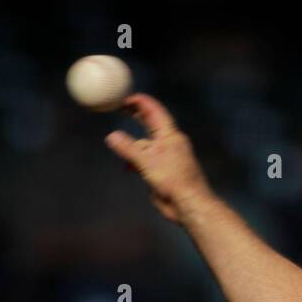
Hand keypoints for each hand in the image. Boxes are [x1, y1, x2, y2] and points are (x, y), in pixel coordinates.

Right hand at [104, 93, 213, 223]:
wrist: (189, 204)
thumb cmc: (173, 180)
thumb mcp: (146, 162)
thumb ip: (128, 148)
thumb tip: (112, 136)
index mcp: (170, 135)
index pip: (154, 111)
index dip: (140, 102)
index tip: (125, 98)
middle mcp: (170, 143)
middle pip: (152, 123)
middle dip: (137, 115)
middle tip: (122, 107)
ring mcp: (168, 157)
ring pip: (148, 144)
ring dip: (135, 142)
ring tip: (119, 139)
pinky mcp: (165, 171)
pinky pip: (148, 160)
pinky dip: (137, 160)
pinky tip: (128, 167)